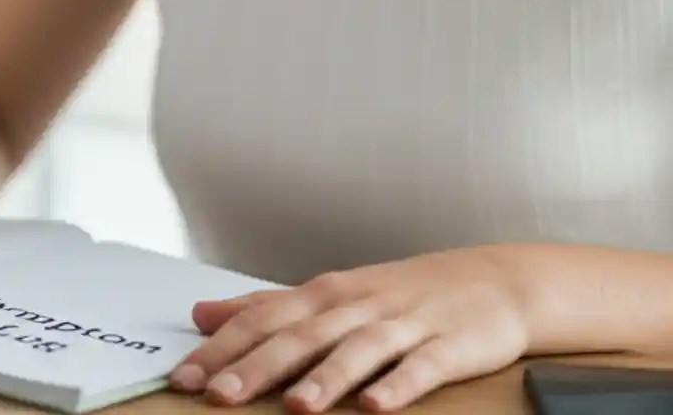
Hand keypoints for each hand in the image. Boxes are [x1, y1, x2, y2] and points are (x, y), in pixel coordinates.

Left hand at [170, 247, 533, 411]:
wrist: (496, 280)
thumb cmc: (402, 293)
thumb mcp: (329, 294)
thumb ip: (265, 306)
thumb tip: (201, 314)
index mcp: (324, 293)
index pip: (262, 318)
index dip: (222, 347)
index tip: (185, 376)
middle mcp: (358, 305)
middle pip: (301, 335)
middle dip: (258, 366)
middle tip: (221, 395)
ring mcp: (405, 324)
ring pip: (358, 349)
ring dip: (326, 378)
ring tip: (295, 406)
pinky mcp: (449, 345)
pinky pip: (421, 368)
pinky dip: (398, 385)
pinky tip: (376, 407)